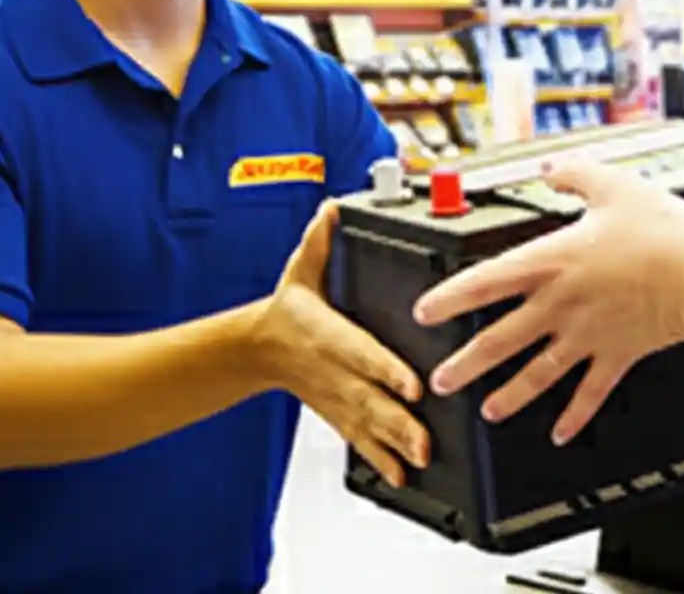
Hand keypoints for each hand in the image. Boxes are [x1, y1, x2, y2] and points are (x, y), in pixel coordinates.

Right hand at [256, 202, 429, 487]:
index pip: (361, 352)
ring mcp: (336, 396)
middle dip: (398, 421)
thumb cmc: (287, 310)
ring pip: (368, 424)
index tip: (413, 384)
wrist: (257, 349)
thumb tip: (333, 208)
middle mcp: (335, 371)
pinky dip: (380, 460)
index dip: (386, 369)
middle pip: (369, 399)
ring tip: (421, 458)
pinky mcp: (338, 413)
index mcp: (329, 335)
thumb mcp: (300, 269)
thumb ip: (320, 240)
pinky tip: (402, 476)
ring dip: (395, 444)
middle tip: (426, 438)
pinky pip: (360, 440)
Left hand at [413, 160, 683, 445]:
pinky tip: (561, 433)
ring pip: (538, 373)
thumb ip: (574, 172)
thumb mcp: (613, 185)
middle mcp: (561, 304)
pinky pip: (591, 392)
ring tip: (487, 411)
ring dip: (509, 395)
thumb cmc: (664, 232)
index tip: (424, 312)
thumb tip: (549, 165)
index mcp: (552, 261)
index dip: (448, 297)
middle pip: (500, 339)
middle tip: (439, 380)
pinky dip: (575, 415)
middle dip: (465, 363)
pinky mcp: (619, 354)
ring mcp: (588, 335)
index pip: (485, 282)